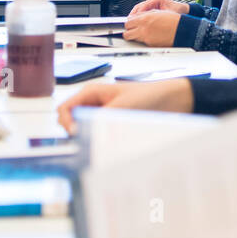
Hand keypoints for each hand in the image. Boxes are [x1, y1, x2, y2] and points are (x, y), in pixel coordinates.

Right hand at [57, 78, 193, 132]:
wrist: (171, 101)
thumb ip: (99, 117)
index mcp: (91, 92)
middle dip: (75, 132)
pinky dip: (100, 141)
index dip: (66, 122)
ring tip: (101, 143)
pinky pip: (97, 135)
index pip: (65, 109)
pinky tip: (109, 145)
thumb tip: (79, 130)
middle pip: (71, 121)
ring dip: (89, 137)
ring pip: (83, 130)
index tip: (76, 134)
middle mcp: (94, 103)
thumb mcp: (122, 105)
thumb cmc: (149, 95)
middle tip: (87, 141)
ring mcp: (102, 114)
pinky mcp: (111, 125)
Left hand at [122, 10, 181, 46]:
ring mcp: (146, 38)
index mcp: (144, 19)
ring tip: (141, 32)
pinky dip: (143, 40)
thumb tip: (136, 17)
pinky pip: (142, 42)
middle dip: (128, 31)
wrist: (182, 30)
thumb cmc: (172, 20)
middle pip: (127, 33)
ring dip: (134, 36)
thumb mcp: (157, 12)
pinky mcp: (151, 45)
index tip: (130, 22)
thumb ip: (144, 15)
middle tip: (132, 29)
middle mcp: (143, 29)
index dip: (128, 23)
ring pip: (133, 39)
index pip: (127, 22)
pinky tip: (150, 36)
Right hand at [129, 0, 189, 17]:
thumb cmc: (179, 12)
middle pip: (139, 7)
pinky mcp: (152, 7)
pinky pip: (142, 11)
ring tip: (130, 24)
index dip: (137, 14)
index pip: (144, 6)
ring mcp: (152, 3)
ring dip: (135, 16)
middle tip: (128, 23)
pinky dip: (138, 17)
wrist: (184, 11)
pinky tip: (136, 23)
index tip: (133, 20)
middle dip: (133, 15)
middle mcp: (153, 0)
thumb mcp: (170, 15)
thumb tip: (149, 21)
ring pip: (139, 9)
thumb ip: (160, 17)